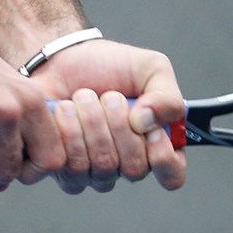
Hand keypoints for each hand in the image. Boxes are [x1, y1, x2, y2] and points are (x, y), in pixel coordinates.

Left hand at [28, 38, 185, 192]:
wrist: (61, 57)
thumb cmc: (107, 65)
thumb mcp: (152, 68)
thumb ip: (167, 97)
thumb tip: (147, 124)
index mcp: (156, 144)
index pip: (172, 175)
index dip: (163, 156)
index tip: (151, 131)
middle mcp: (127, 163)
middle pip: (135, 168)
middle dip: (119, 124)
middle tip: (108, 96)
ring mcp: (96, 170)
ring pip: (103, 165)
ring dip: (92, 121)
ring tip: (83, 96)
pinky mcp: (64, 168)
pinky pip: (70, 165)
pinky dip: (67, 129)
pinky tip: (64, 110)